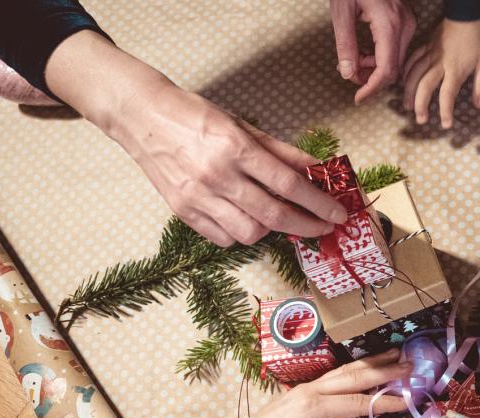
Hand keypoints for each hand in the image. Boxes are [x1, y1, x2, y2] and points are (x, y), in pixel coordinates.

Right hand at [44, 32, 347, 246]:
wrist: (141, 116)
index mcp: (234, 148)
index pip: (288, 185)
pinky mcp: (182, 211)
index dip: (318, 203)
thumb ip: (282, 152)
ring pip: (250, 233)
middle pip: (273, 215)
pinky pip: (223, 238)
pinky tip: (247, 218)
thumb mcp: (243, 126)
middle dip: (307, 225)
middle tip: (324, 226)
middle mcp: (216, 175)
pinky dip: (242, 234)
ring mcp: (197, 197)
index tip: (338, 212)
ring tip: (279, 217)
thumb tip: (317, 169)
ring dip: (272, 230)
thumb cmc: (195, 116)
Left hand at [224, 351, 409, 417]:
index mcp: (315, 409)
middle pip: (355, 376)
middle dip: (385, 370)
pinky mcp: (304, 387)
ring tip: (396, 354)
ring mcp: (307, 386)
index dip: (386, 402)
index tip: (409, 400)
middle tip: (410, 365)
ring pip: (345, 370)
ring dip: (372, 362)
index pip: (359, 402)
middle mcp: (312, 391)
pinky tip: (369, 366)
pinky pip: (335, 375)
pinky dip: (356, 369)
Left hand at [330, 0, 416, 102]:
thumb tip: (348, 74)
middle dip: (372, 79)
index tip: (358, 98)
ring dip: (376, 69)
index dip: (372, 88)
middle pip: (394, 68)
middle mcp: (404, 26)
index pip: (386, 69)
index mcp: (389, 24)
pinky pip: (397, 50)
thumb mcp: (341, 12)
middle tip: (350, 75)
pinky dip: (381, 57)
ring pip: (396, 61)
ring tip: (355, 61)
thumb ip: (345, 45)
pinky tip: (365, 52)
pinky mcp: (406, 22)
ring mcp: (408, 24)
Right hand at [402, 19, 479, 127]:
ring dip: (408, 92)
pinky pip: (411, 60)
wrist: (467, 16)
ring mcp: (429, 55)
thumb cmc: (478, 41)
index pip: (448, 95)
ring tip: (407, 106)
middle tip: (420, 120)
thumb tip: (479, 106)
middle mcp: (439, 64)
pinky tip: (402, 82)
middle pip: (425, 87)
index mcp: (455, 70)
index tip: (445, 125)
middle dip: (421, 105)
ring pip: (413, 75)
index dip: (446, 111)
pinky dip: (405, 72)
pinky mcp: (425, 47)